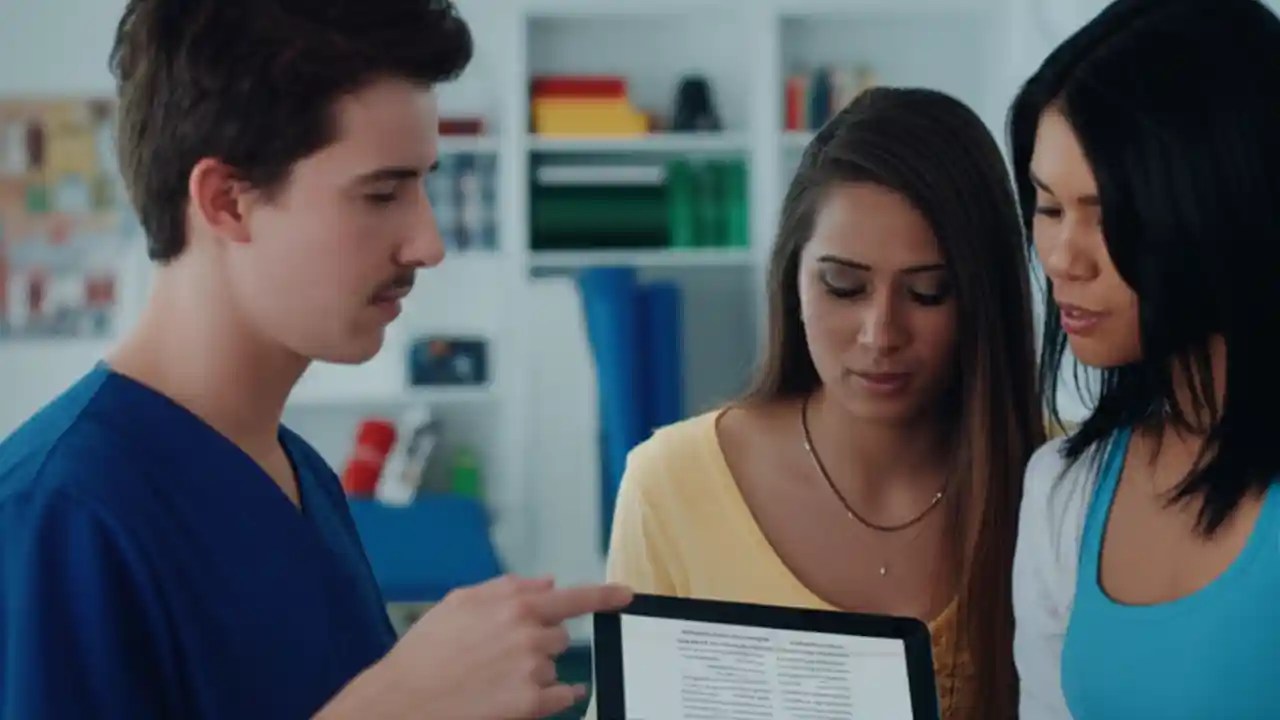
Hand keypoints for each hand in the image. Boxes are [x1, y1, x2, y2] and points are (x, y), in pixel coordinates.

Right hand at [319, 575, 632, 719]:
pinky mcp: (530, 704)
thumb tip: (547, 582)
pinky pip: (561, 697)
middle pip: (559, 637)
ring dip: (534, 672)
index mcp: (514, 606)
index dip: (604, 595)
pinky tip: (525, 697)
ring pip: (553, 668)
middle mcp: (529, 635)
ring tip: (493, 678)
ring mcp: (532, 671)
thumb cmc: (425, 652)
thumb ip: (507, 588)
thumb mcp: (458, 603)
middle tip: (500, 655)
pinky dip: (553, 697)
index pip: (572, 597)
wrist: (401, 703)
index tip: (627, 594)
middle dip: (538, 643)